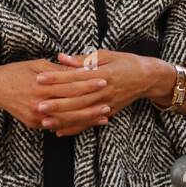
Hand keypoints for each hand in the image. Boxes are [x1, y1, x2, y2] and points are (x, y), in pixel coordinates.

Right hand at [0, 57, 111, 135]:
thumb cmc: (17, 72)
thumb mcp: (37, 65)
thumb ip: (58, 69)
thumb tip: (80, 68)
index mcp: (41, 84)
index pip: (70, 85)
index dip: (88, 83)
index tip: (103, 79)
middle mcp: (39, 102)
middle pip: (71, 105)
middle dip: (92, 104)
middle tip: (109, 101)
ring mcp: (36, 116)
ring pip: (67, 119)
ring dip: (87, 118)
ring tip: (104, 116)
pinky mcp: (34, 124)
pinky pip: (57, 126)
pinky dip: (73, 125)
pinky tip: (86, 123)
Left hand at [37, 50, 175, 134]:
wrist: (148, 78)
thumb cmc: (126, 62)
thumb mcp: (105, 55)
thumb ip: (82, 59)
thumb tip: (60, 57)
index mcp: (102, 74)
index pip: (75, 77)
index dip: (56, 78)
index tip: (39, 78)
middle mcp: (103, 91)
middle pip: (76, 99)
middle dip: (56, 103)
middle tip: (37, 105)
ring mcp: (106, 104)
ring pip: (81, 114)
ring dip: (63, 119)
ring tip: (44, 121)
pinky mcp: (108, 113)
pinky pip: (89, 123)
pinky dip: (74, 128)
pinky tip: (60, 131)